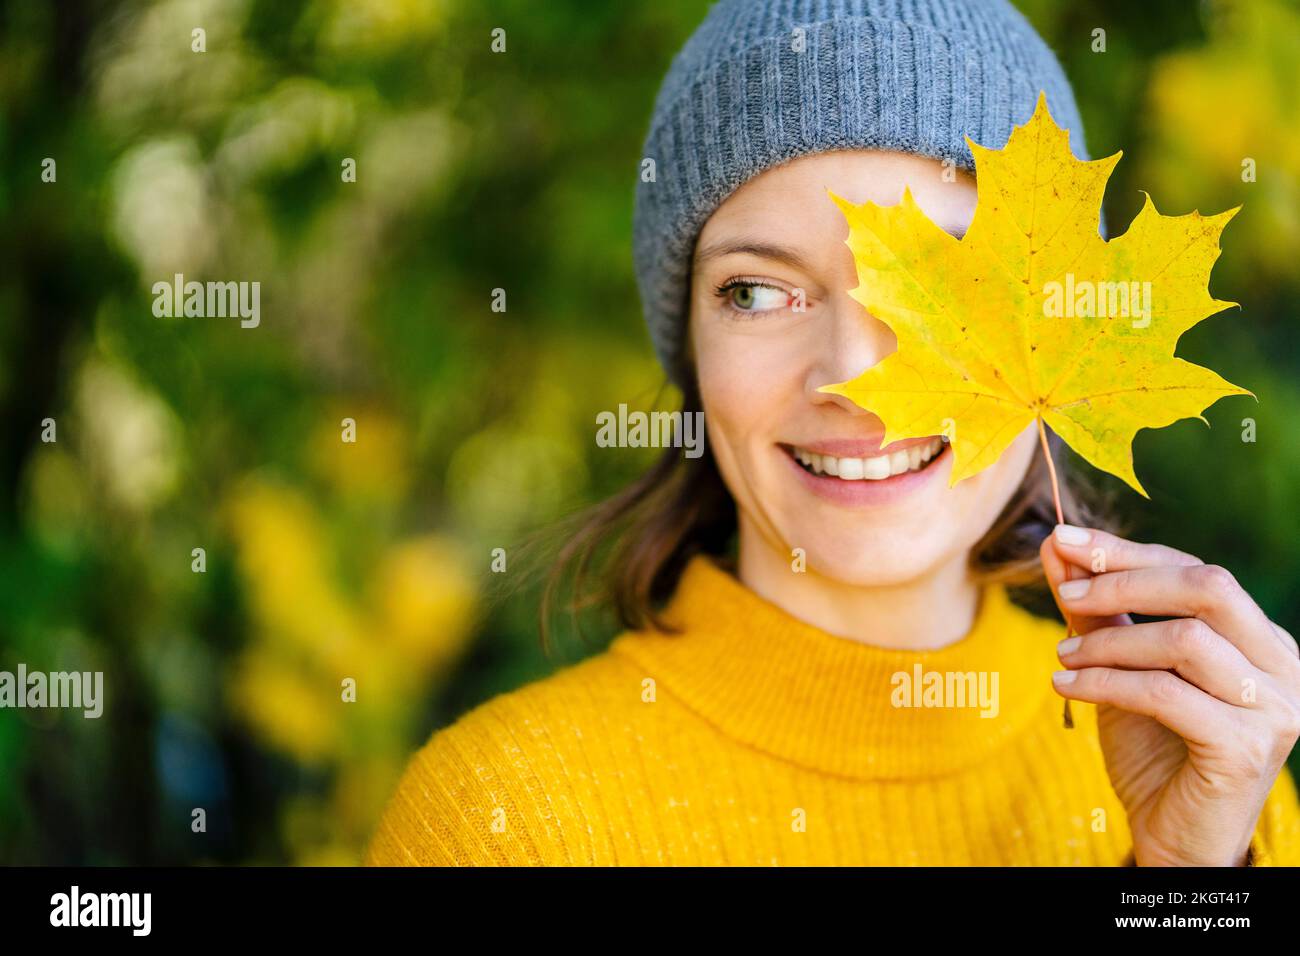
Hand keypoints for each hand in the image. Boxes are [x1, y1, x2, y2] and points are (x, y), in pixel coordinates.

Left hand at [1040, 525, 1299, 866]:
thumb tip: (1056, 545)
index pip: (1196, 570)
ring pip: (1184, 642)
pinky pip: (1166, 695)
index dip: (1127, 551)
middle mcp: (1280, 665)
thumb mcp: (1120, 665)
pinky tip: (1065, 687)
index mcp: (1259, 637)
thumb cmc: (1153, 747)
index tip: (1062, 539)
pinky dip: (1106, 683)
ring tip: (1061, 655)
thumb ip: (1097, 607)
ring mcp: (1272, 708)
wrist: (1175, 835)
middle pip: (1207, 589)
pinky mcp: (1244, 750)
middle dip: (1124, 580)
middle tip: (1064, 592)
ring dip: (1108, 641)